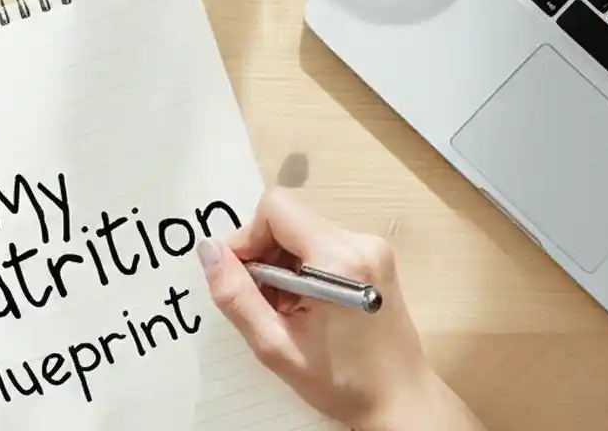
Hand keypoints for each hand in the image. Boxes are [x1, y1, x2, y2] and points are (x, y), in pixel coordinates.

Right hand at [199, 187, 484, 430]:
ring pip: (304, 231)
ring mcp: (373, 246)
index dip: (248, 237)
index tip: (241, 279)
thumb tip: (207, 249)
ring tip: (288, 309)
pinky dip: (303, 267)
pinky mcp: (376, 256)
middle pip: (290, 219)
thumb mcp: (275, 346)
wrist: (400, 400)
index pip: (276, 208)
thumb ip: (235, 296)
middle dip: (265, 255)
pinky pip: (323, 243)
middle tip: (265, 303)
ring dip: (283, 264)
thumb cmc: (341, 381)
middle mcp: (361, 241)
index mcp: (340, 259)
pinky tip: (308, 305)